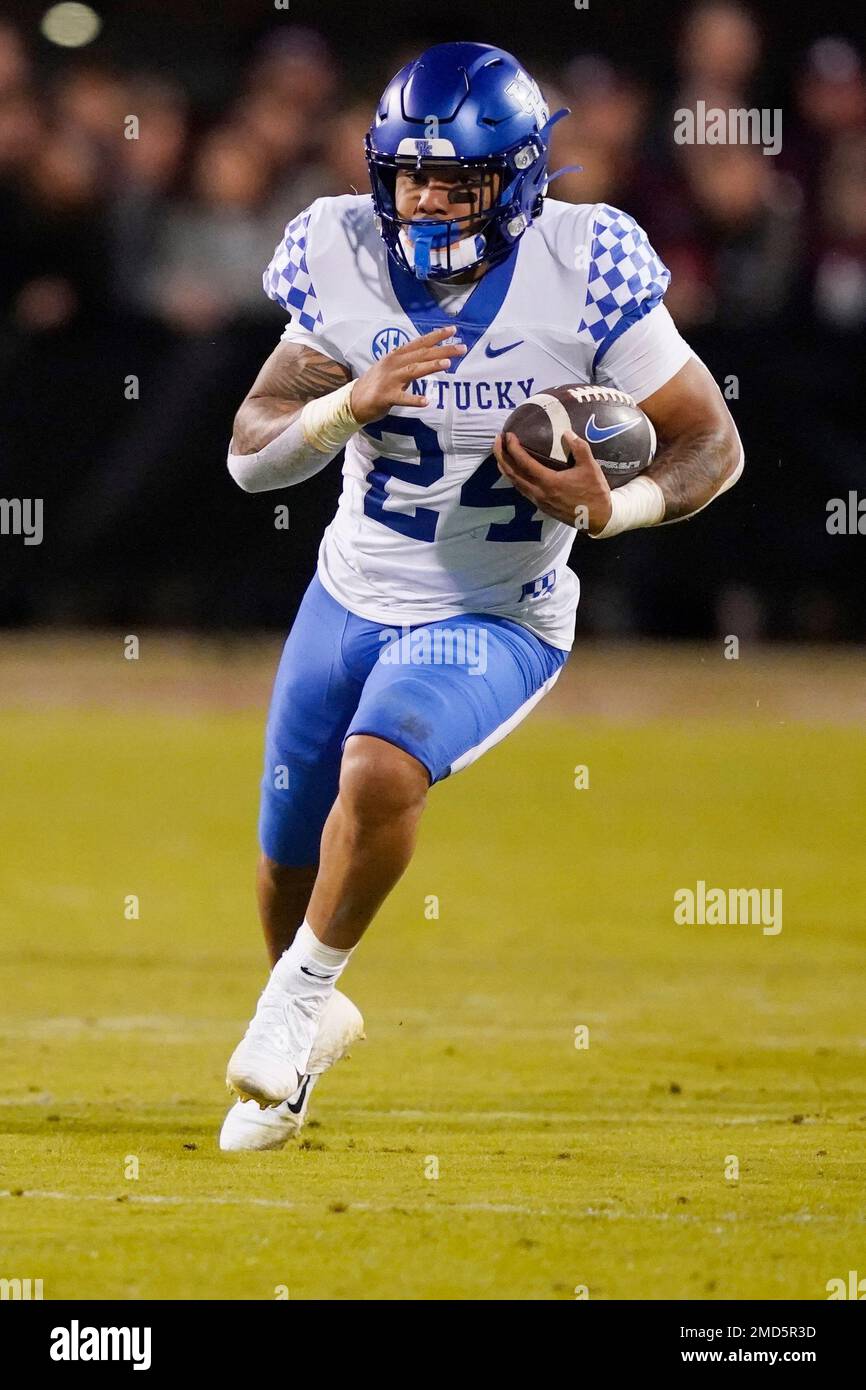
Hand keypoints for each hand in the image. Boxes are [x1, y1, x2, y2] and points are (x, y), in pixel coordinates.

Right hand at [350, 327, 466, 424]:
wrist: (353, 400)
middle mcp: (393, 364)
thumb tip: (429, 354)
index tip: (453, 330)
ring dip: (430, 366)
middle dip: (442, 350)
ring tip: (447, 364)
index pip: (419, 343)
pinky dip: (414, 399)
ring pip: (413, 371)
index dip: (436, 336)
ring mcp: (389, 380)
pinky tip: (426, 402)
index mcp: (396, 356)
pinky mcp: (385, 397)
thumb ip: (409, 360)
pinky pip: (402, 398)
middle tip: (461, 348)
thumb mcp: (391, 366)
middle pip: (421, 354)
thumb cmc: (376, 383)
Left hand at [492, 429, 612, 533]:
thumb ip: (579, 448)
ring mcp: (539, 501)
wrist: (598, 519)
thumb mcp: (591, 467)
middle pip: (512, 473)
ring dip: (505, 468)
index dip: (513, 448)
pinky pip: (522, 490)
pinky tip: (514, 471)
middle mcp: (539, 493)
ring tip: (500, 454)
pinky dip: (514, 478)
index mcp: (549, 482)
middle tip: (496, 440)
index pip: (524, 463)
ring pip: (515, 483)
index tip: (508, 435)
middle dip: (501, 456)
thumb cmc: (595, 492)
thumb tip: (566, 432)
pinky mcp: (541, 506)